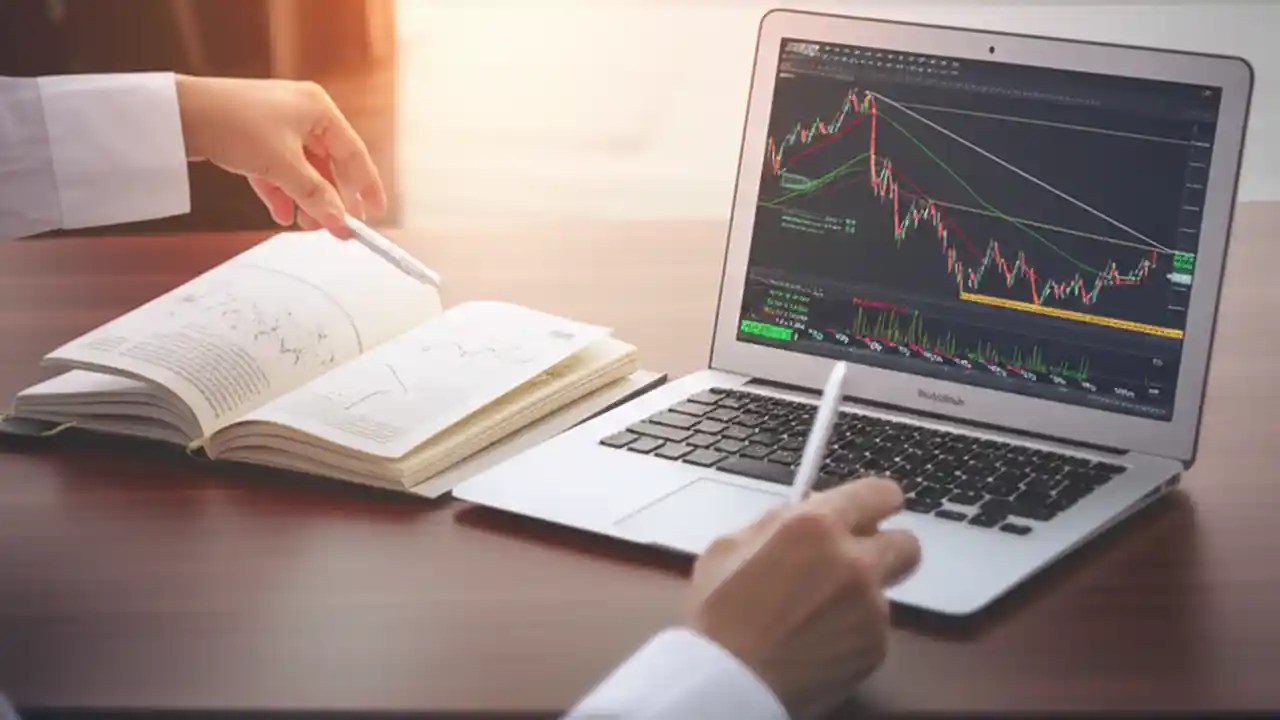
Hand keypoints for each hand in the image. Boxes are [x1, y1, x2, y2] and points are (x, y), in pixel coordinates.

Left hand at [175, 75, 387, 237]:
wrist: (179, 113)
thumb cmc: (235, 124)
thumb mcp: (282, 165)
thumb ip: (316, 196)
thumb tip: (342, 223)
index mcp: (319, 110)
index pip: (354, 154)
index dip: (366, 186)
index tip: (374, 213)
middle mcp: (303, 113)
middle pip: (329, 164)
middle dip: (331, 199)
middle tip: (337, 228)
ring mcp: (278, 125)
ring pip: (303, 169)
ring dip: (306, 199)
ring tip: (307, 225)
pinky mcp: (255, 137)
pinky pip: (279, 169)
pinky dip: (282, 191)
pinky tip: (283, 213)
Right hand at [687, 477, 920, 718]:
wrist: (727, 680)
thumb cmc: (719, 610)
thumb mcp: (731, 546)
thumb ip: (777, 524)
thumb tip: (805, 513)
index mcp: (817, 526)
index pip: (880, 494)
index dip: (879, 502)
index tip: (872, 513)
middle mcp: (856, 562)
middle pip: (907, 544)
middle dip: (885, 550)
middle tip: (855, 564)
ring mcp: (871, 609)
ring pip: (883, 592)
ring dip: (859, 597)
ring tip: (816, 618)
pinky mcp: (876, 648)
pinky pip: (872, 631)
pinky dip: (851, 634)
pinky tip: (818, 644)